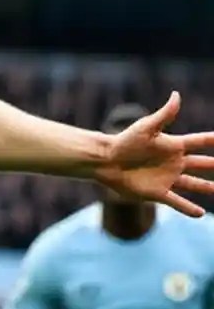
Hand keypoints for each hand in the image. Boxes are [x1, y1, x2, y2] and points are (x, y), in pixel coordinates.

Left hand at [95, 92, 213, 217]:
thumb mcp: (146, 127)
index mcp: (174, 146)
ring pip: (194, 184)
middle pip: (202, 164)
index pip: (201, 141)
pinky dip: (188, 208)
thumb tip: (177, 95)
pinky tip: (201, 214)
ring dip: (208, 188)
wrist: (105, 161)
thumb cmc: (125, 142)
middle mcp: (174, 162)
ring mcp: (167, 178)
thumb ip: (164, 115)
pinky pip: (177, 202)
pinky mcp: (157, 193)